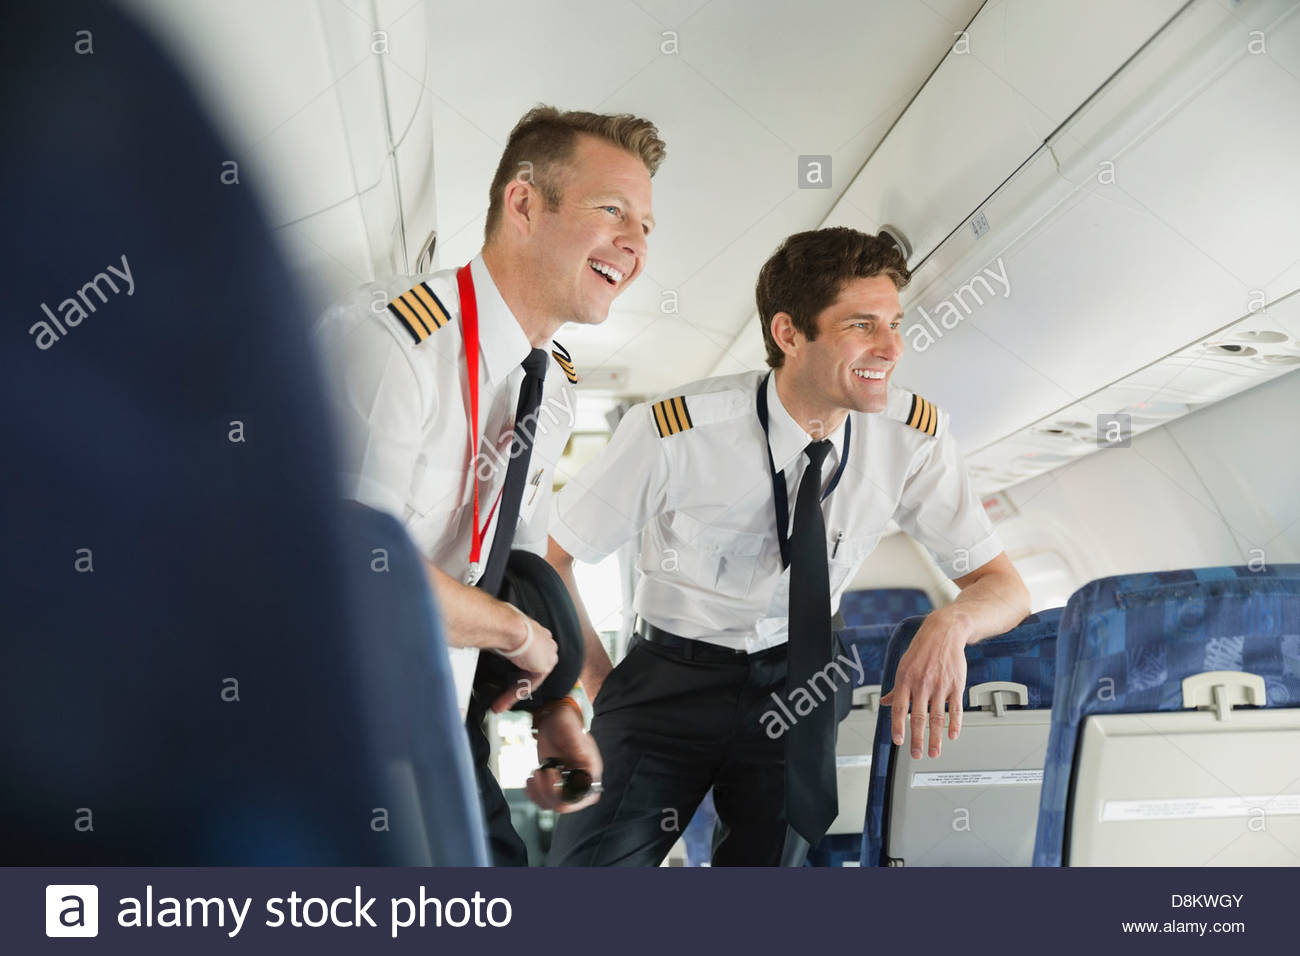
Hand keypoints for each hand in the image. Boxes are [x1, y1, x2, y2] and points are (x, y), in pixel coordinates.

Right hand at [490, 608, 557, 713]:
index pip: (529, 655)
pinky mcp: (546, 665)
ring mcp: (548, 654)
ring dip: (513, 693)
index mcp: (537, 632)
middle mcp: (545, 642)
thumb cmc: (501, 624)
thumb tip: (489, 643)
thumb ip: (502, 642)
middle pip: (530, 669)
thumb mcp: (502, 633)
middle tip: (499, 696)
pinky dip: (516, 694)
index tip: (504, 677)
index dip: (516, 670)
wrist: (507, 626)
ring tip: (498, 703)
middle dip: (514, 685)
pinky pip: (531, 684)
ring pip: (530, 678)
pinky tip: (504, 701)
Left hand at [527, 703, 601, 812]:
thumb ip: (577, 747)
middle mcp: (581, 782)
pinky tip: (531, 780)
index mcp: (590, 771)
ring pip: (552, 805)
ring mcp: (567, 784)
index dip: (564, 792)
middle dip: (547, 790)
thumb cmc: (564, 722)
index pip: (582, 797)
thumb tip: (583, 767)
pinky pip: (544, 801)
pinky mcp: (554, 785)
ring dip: (538, 792)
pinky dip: (533, 794)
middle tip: (540, 771)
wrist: (555, 720)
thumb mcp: (570, 731)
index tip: (552, 771)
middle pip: (565, 804)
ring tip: (535, 773)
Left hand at [879, 611, 968, 758]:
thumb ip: (896, 689)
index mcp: (905, 680)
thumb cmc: (922, 651)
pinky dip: (955, 724)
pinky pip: (955, 708)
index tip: (899, 741)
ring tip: (935, 752)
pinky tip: (952, 735)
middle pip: (918, 717)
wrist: (944, 634)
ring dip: (936, 738)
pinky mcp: (956, 685)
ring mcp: (940, 685)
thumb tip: (884, 702)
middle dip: (917, 739)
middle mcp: (922, 684)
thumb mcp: (903, 667)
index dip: (898, 726)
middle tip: (916, 754)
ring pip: (937, 717)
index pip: (899, 708)